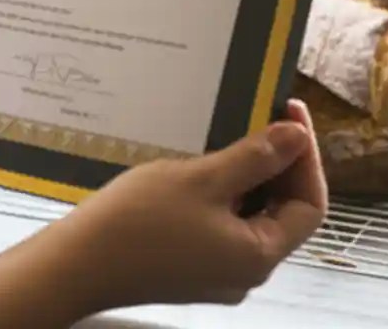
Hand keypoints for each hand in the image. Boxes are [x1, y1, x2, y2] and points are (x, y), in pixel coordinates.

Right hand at [51, 99, 326, 309]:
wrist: (76, 264)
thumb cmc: (137, 222)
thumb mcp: (202, 178)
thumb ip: (255, 158)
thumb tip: (297, 138)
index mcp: (259, 255)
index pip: (310, 205)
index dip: (306, 157)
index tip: (289, 115)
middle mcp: (245, 271)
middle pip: (283, 212)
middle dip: (278, 164)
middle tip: (264, 117)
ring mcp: (216, 272)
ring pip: (251, 218)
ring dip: (249, 177)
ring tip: (232, 136)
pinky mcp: (190, 267)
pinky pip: (223, 226)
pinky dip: (223, 195)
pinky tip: (203, 167)